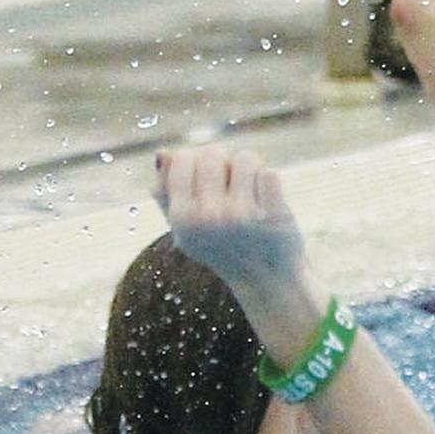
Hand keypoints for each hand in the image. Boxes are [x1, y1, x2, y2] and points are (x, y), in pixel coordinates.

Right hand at [156, 143, 310, 302]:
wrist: (265, 280)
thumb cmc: (223, 247)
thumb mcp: (187, 228)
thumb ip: (168, 192)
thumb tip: (162, 154)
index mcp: (182, 218)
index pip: (181, 158)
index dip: (196, 160)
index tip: (206, 175)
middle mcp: (209, 217)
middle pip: (212, 153)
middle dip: (224, 162)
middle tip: (231, 184)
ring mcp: (242, 216)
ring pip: (245, 158)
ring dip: (250, 170)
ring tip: (249, 193)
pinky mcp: (272, 214)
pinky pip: (268, 173)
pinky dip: (268, 183)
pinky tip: (265, 203)